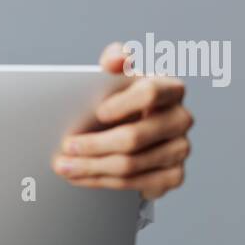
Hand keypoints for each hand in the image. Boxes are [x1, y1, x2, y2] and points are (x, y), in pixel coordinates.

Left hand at [52, 42, 193, 199]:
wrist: (134, 132)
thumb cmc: (123, 100)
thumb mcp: (120, 77)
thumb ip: (116, 59)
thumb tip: (113, 60)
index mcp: (170, 89)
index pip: (151, 93)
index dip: (123, 104)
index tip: (98, 112)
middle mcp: (180, 119)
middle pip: (134, 138)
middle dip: (93, 145)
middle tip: (65, 147)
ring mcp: (180, 149)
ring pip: (130, 165)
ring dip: (91, 168)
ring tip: (64, 166)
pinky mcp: (173, 176)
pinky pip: (134, 184)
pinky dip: (102, 182)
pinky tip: (80, 178)